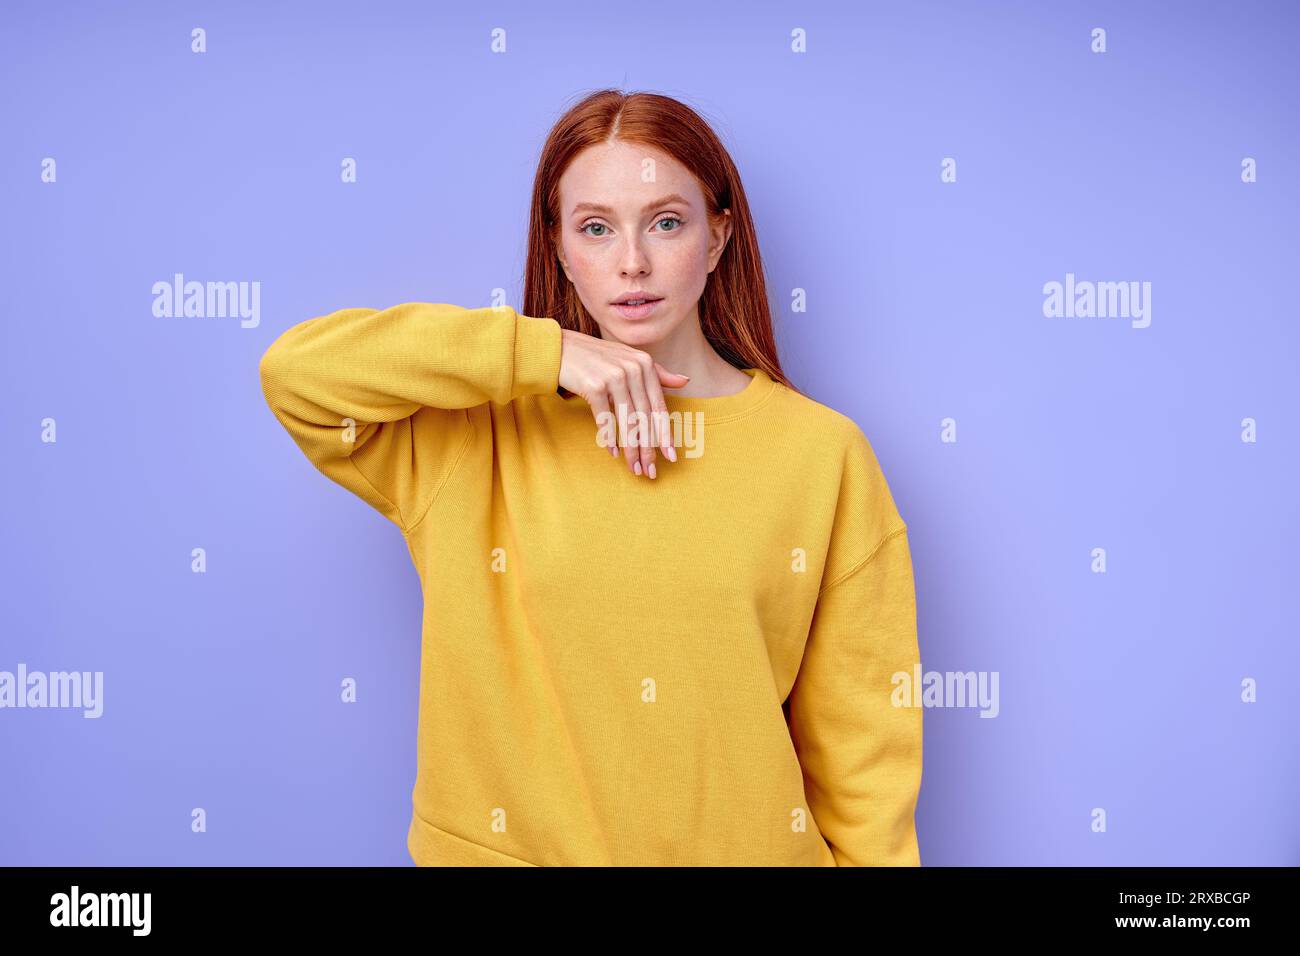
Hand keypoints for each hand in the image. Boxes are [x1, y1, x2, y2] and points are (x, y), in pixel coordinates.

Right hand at [557, 328, 690, 477]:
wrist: (560, 349)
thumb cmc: (597, 358)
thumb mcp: (629, 360)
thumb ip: (658, 373)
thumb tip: (686, 381)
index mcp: (645, 364)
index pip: (659, 406)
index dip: (665, 434)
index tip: (671, 457)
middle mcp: (632, 369)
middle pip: (645, 418)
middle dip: (649, 449)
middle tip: (651, 471)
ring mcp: (613, 377)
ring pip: (628, 422)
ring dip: (632, 449)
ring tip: (635, 468)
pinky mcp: (594, 386)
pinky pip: (605, 419)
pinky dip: (610, 438)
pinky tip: (614, 453)